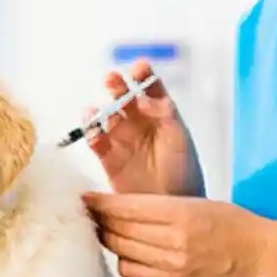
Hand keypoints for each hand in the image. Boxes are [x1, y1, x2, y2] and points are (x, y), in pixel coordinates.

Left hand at [82, 191, 276, 276]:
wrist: (260, 254)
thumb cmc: (231, 222)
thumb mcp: (195, 201)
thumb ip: (158, 205)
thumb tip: (119, 205)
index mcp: (181, 213)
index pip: (125, 207)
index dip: (100, 203)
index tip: (86, 197)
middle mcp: (175, 240)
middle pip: (119, 230)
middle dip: (99, 220)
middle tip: (88, 212)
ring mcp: (173, 264)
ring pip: (122, 250)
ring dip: (107, 239)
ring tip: (103, 230)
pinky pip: (133, 272)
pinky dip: (123, 260)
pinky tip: (125, 251)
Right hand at [84, 59, 205, 197]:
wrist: (172, 209)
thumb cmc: (184, 174)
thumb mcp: (179, 139)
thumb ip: (165, 115)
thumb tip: (146, 97)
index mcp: (162, 117)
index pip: (151, 90)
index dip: (143, 76)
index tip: (138, 68)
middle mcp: (141, 125)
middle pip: (125, 99)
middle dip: (117, 88)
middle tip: (111, 80)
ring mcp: (123, 141)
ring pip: (106, 117)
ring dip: (99, 110)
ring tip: (94, 110)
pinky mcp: (109, 159)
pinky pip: (97, 141)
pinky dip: (92, 134)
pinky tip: (93, 130)